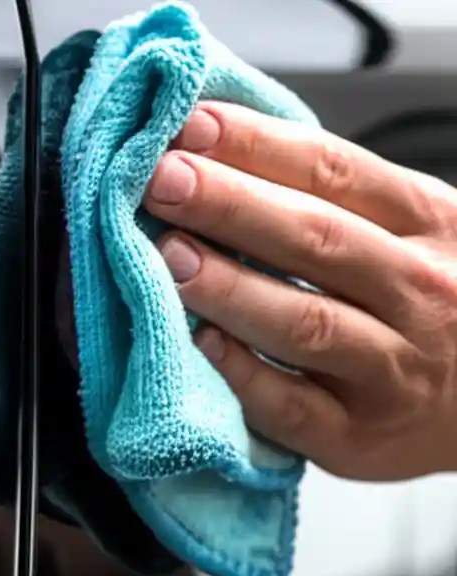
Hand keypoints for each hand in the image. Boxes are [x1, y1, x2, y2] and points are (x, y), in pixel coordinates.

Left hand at [145, 102, 456, 480]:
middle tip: (161, 180)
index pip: (335, 170)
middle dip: (231, 203)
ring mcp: (393, 369)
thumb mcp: (410, 232)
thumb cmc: (429, 304)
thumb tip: (209, 144)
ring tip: (166, 255)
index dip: (258, 144)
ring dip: (230, 286)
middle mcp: (420, 292)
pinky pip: (290, 405)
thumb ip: (329, 194)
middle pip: (317, 238)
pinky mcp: (356, 437)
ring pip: (305, 322)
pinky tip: (197, 342)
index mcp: (430, 224)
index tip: (190, 122)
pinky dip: (241, 373)